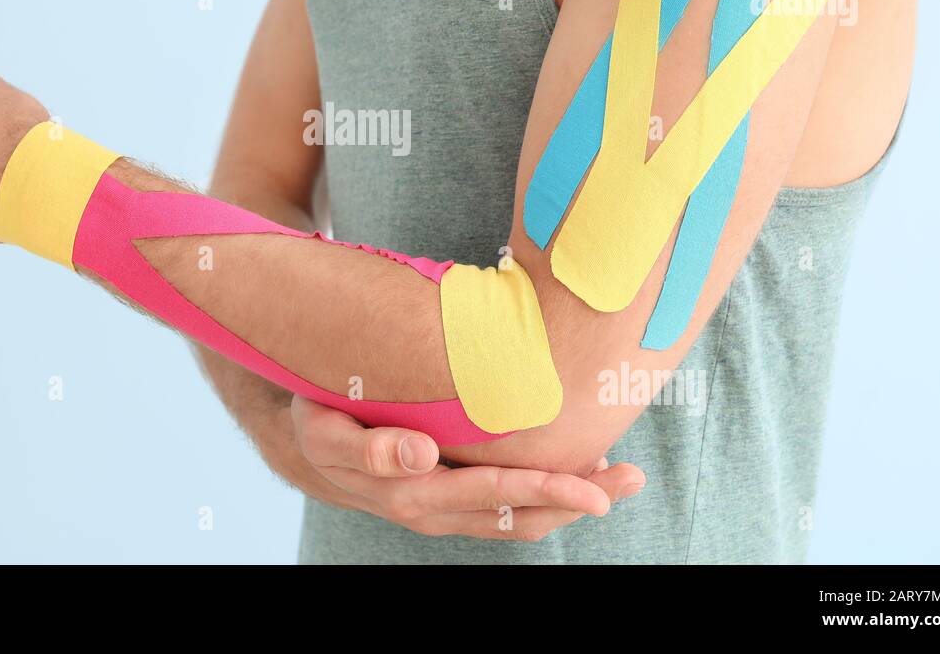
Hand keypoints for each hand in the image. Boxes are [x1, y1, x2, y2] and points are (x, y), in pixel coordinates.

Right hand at [290, 396, 644, 541]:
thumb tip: (419, 454)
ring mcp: (450, 509)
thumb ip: (368, 447)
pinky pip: (509, 510)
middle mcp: (439, 510)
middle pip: (520, 514)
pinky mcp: (455, 500)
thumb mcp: (327, 432)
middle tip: (630, 478)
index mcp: (414, 493)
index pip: (493, 497)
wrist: (309, 442)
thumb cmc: (324, 421)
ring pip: (522, 518)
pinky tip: (581, 468)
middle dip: (579, 497)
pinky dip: (549, 495)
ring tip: (623, 475)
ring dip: (574, 499)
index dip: (545, 492)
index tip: (591, 489)